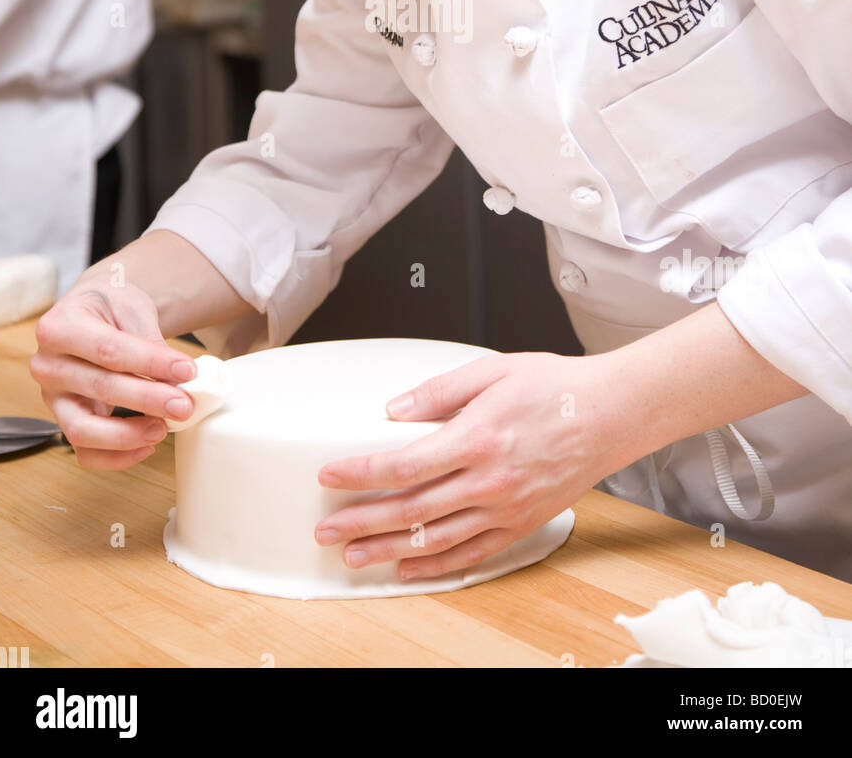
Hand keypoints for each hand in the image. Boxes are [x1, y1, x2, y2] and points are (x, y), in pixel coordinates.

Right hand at [30, 278, 197, 469]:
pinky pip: (84, 452)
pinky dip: (116, 457)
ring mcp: (52, 397)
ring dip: (128, 434)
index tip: (187, 370)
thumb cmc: (111, 306)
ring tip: (164, 428)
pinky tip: (147, 446)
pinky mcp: (64, 420)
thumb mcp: (132, 309)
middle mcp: (47, 365)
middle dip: (147, 399)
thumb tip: (179, 380)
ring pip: (83, 429)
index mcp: (58, 328)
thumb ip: (150, 343)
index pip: (108, 350)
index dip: (150, 363)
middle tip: (184, 404)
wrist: (95, 311)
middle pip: (100, 388)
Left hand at [313, 351, 617, 580]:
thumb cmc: (556, 388)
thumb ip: (438, 391)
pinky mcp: (521, 524)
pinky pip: (472, 553)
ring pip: (435, 539)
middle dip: (362, 521)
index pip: (403, 464)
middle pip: (410, 510)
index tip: (331, 475)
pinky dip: (436, 564)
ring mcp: (505, 508)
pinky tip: (409, 566)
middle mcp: (489, 481)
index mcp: (477, 437)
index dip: (361, 474)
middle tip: (326, 530)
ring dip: (389, 550)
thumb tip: (394, 410)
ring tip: (353, 556)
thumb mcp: (492, 370)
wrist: (610, 414)